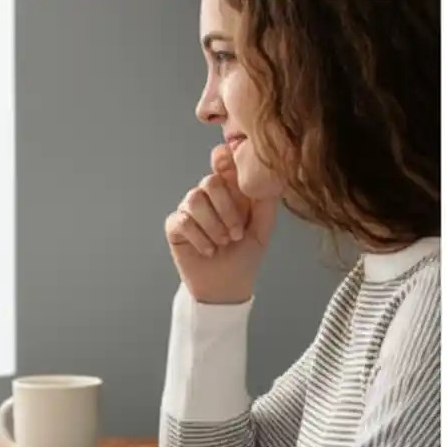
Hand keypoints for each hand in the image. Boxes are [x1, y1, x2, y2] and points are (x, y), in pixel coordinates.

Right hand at [163, 144, 277, 303]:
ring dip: (213, 225)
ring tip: (223, 243)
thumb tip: (270, 178)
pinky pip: (182, 221)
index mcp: (231, 192)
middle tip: (236, 234)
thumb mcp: (262, 230)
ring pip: (194, 199)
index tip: (230, 166)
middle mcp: (209, 196)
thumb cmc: (245, 256)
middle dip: (226, 209)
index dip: (224, 159)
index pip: (223, 162)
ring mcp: (190, 210)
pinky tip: (208, 251)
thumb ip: (265, 204)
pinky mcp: (175, 226)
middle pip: (210, 181)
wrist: (227, 286)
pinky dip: (199, 238)